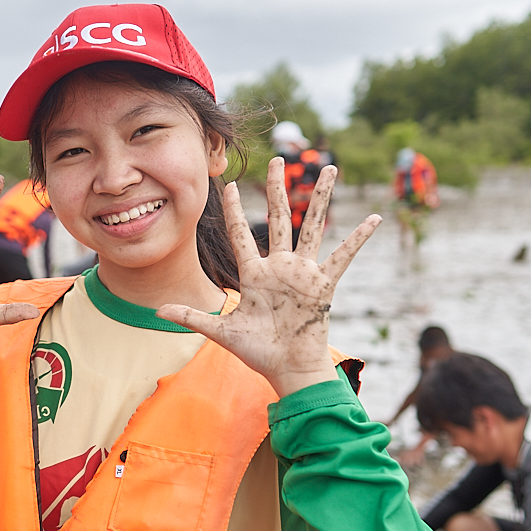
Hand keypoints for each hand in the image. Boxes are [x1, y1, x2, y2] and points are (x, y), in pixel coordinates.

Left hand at [156, 160, 381, 397]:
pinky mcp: (324, 284)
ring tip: (329, 170)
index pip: (241, 234)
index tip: (231, 185)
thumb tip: (157, 311)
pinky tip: (373, 218)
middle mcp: (280, 267)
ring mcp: (303, 273)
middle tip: (276, 161)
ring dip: (321, 198)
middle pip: (278, 218)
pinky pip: (343, 256)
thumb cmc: (257, 352)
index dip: (235, 210)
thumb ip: (191, 317)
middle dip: (276, 189)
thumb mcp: (221, 331)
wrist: (288, 369)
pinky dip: (359, 238)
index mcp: (255, 274)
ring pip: (313, 226)